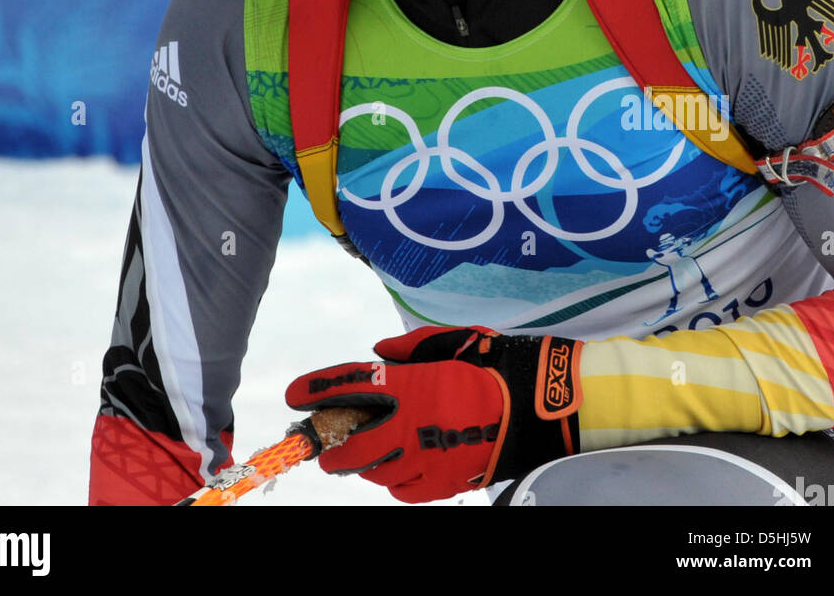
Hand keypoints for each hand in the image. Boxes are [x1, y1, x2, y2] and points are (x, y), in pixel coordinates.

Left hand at [285, 325, 582, 502]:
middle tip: (324, 441)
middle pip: (350, 446)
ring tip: (365, 449)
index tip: (296, 393)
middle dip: (330, 445)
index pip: (351, 387)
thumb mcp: (452, 343)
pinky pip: (402, 490)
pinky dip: (394, 478)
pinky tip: (399, 464)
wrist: (537, 408)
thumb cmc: (494, 367)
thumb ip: (410, 349)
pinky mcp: (441, 485)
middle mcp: (412, 427)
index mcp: (412, 387)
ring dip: (363, 461)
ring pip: (374, 471)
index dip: (317, 389)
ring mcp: (426, 460)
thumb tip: (378, 352)